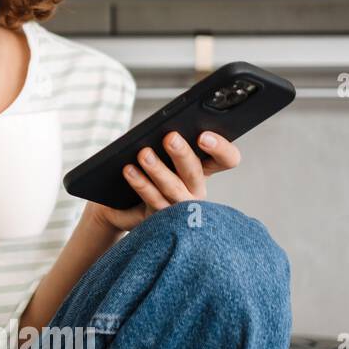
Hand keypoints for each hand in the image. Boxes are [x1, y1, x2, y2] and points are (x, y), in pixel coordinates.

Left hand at [87, 130, 241, 232]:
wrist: (121, 204)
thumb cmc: (148, 170)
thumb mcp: (161, 153)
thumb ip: (168, 141)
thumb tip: (164, 129)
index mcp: (203, 168)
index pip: (227, 158)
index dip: (220, 148)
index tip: (203, 135)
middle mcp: (196, 189)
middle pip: (195, 172)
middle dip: (182, 154)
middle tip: (170, 137)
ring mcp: (180, 207)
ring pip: (173, 188)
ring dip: (158, 170)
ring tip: (144, 154)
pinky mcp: (160, 219)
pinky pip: (153, 201)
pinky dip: (141, 184)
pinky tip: (130, 171)